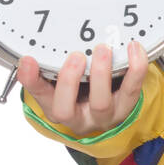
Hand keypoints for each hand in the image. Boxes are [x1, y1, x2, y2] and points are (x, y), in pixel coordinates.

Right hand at [16, 41, 148, 137]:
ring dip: (101, 74)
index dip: (31, 80)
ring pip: (101, 103)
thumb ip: (51, 67)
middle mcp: (78, 117)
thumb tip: (36, 47)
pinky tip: (133, 49)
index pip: (39, 96)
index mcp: (57, 108)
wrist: (113, 105)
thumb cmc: (84, 90)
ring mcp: (104, 115)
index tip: (28, 60)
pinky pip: (132, 89)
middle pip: (66, 110)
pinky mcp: (127, 106)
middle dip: (69, 82)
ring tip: (103, 49)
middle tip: (76, 56)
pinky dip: (135, 67)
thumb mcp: (64, 81)